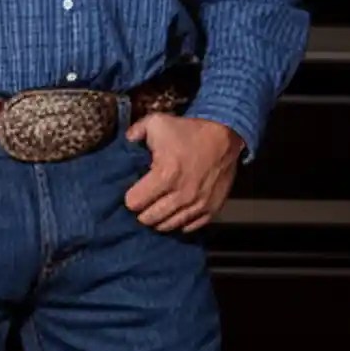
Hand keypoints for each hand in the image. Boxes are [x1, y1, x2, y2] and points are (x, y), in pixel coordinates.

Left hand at [123, 114, 243, 232]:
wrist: (225, 135)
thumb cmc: (188, 131)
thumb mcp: (157, 123)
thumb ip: (134, 133)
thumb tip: (125, 143)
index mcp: (165, 175)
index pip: (134, 203)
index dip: (130, 197)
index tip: (133, 192)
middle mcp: (182, 195)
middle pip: (149, 219)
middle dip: (142, 211)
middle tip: (144, 201)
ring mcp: (198, 204)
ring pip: (167, 226)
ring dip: (159, 219)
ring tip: (157, 208)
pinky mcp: (211, 209)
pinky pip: (188, 227)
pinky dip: (179, 222)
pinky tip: (175, 212)